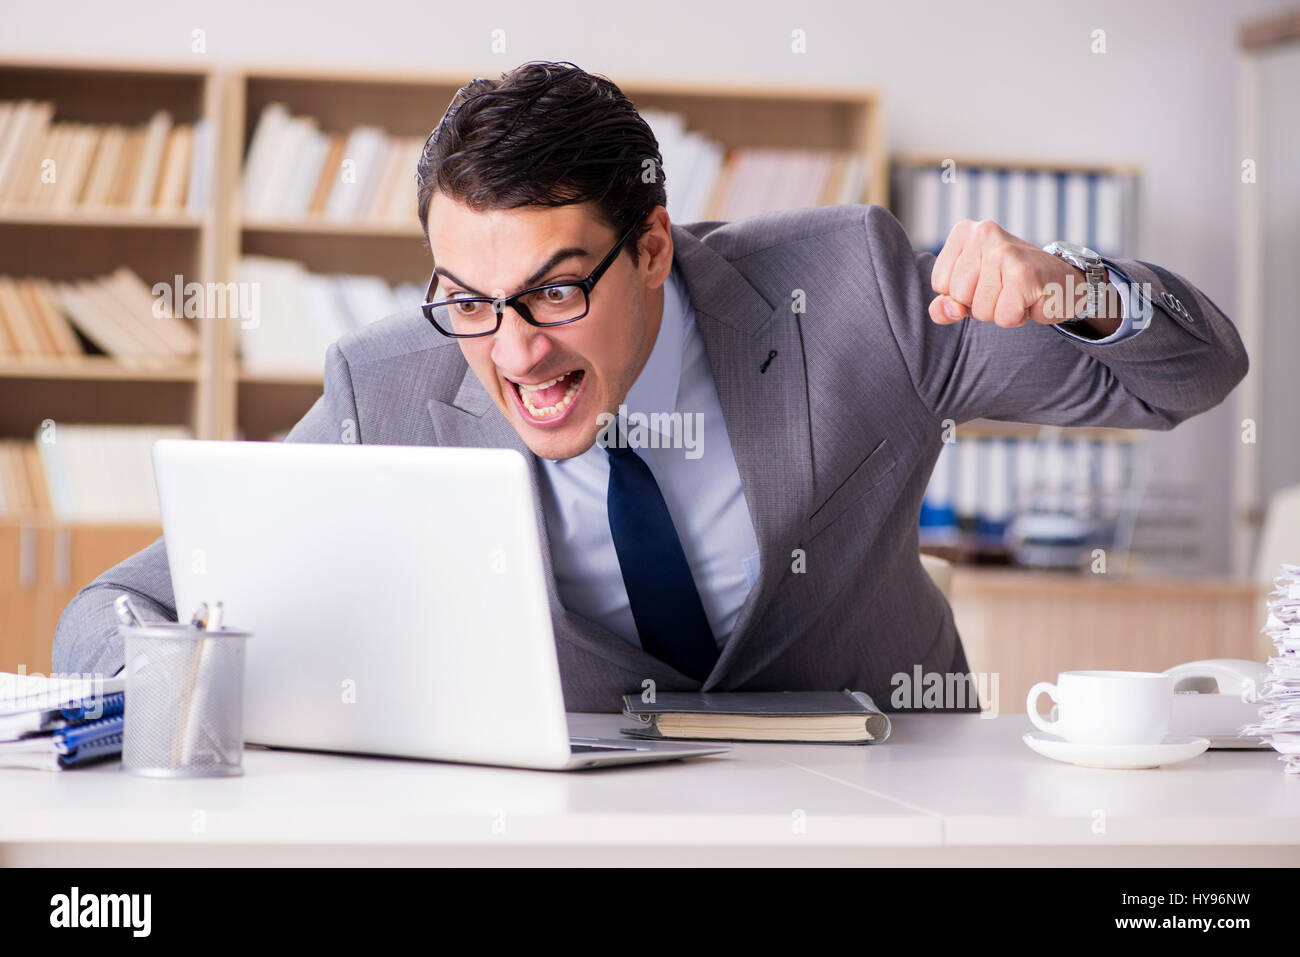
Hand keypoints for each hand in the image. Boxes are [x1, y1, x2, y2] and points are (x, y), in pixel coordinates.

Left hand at [929, 219, 1095, 327]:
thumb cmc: (1009, 283)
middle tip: (1005, 288)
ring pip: (981, 310)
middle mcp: (983, 234)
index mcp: (964, 232)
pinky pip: (1004, 317)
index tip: (985, 281)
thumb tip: (949, 309)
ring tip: (1017, 293)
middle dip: (980, 304)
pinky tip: (1030, 298)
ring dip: (1000, 312)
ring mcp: (1004, 252)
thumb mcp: (970, 290)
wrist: (1062, 280)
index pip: (939, 283)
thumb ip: (945, 305)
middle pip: (959, 297)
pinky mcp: (1024, 274)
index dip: (961, 294)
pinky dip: (1017, 317)